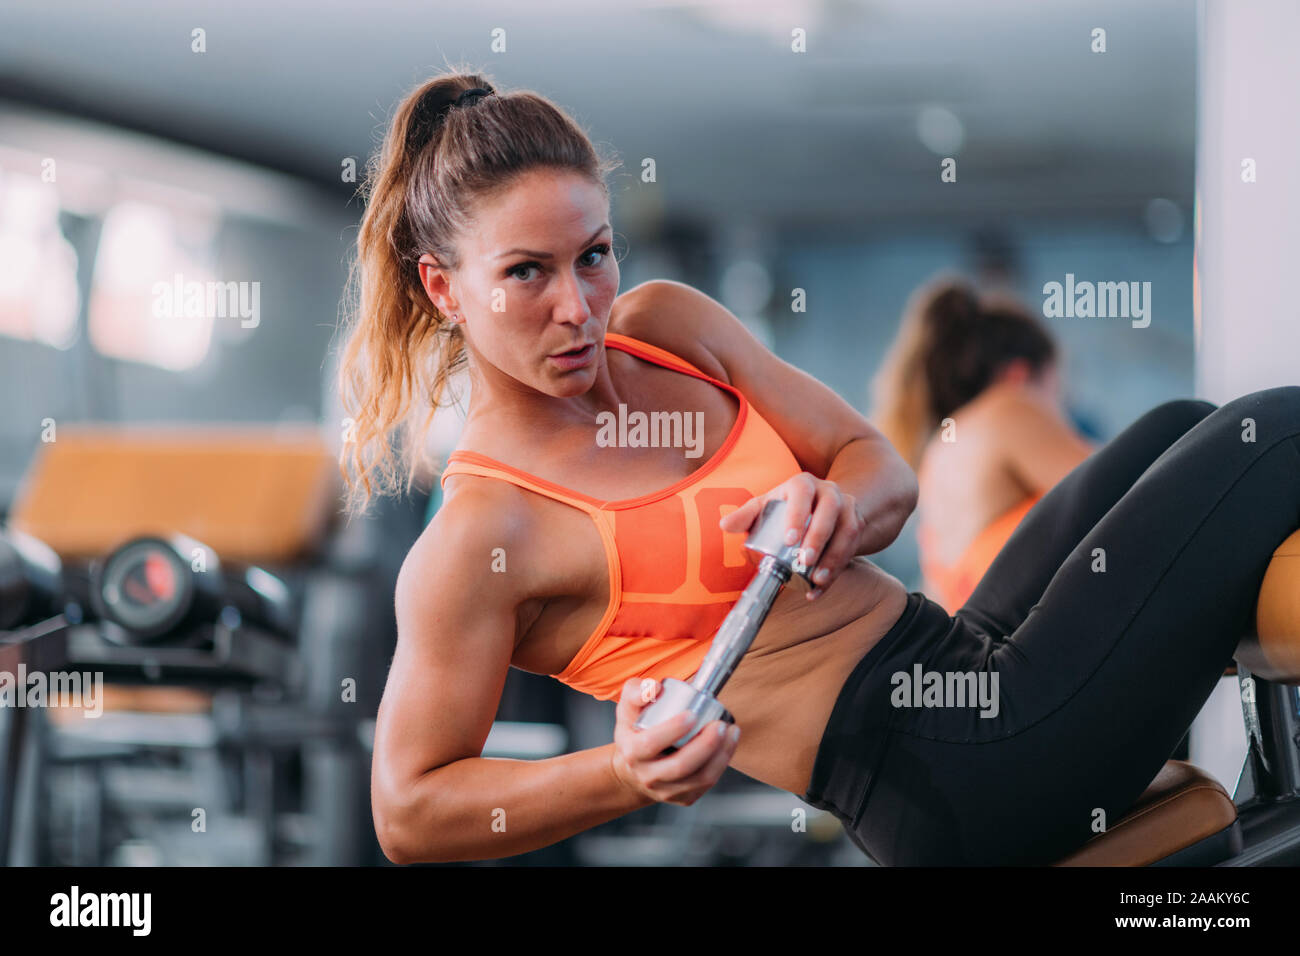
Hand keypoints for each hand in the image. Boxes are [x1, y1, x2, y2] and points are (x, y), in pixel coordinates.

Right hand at [610, 678, 739, 805]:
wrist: (633, 770)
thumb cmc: (635, 734)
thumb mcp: (627, 709)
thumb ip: (637, 690)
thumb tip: (656, 688)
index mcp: (633, 753)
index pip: (651, 744)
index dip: (672, 730)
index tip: (692, 714)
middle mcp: (648, 776)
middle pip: (680, 766)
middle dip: (705, 745)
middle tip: (719, 725)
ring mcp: (666, 791)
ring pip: (699, 778)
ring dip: (720, 755)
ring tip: (731, 733)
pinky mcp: (684, 798)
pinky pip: (706, 784)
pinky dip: (722, 764)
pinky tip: (729, 745)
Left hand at [718, 471, 865, 599]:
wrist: (821, 509)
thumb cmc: (785, 508)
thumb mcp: (765, 507)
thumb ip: (745, 516)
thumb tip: (724, 525)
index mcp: (803, 483)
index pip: (802, 493)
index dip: (797, 515)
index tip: (789, 540)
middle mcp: (829, 491)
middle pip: (830, 510)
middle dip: (819, 537)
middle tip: (804, 561)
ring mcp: (847, 507)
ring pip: (848, 530)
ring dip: (834, 557)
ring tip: (817, 579)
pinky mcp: (857, 526)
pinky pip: (852, 548)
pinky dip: (837, 571)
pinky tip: (819, 588)